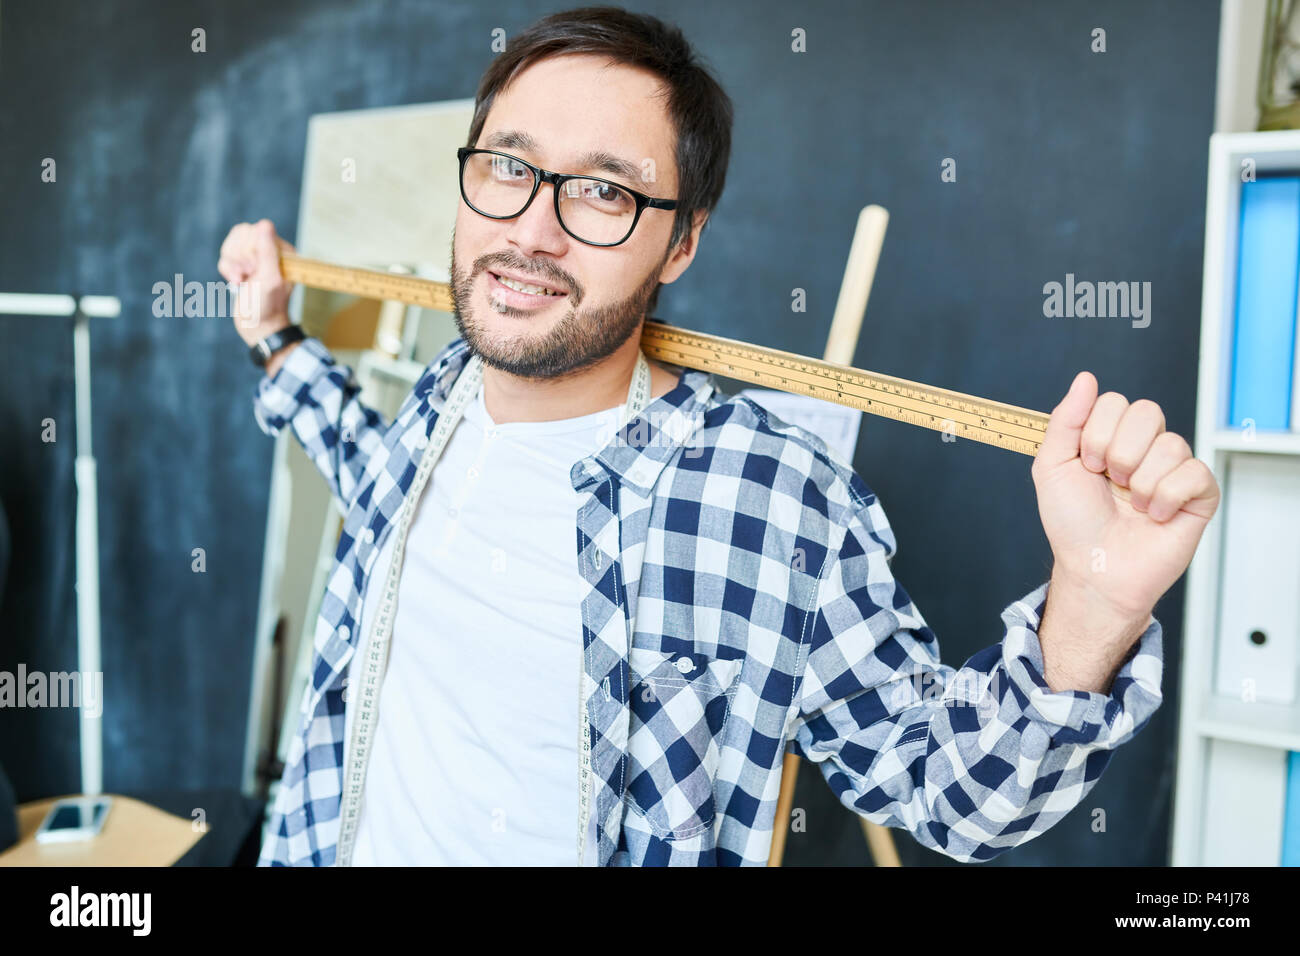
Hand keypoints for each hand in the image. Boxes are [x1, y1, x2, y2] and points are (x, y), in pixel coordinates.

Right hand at [217, 219, 296, 346]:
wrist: (257, 326)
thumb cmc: (267, 307)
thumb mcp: (269, 279)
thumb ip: (267, 252)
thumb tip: (264, 224)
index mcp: (284, 252)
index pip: (258, 230)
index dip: (250, 249)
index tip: (254, 269)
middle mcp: (271, 251)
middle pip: (243, 235)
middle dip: (240, 258)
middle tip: (248, 277)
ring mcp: (257, 258)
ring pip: (233, 243)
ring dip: (232, 264)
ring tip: (241, 280)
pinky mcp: (244, 265)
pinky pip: (226, 254)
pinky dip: (227, 269)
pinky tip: (237, 282)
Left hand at [1031, 372, 1219, 625]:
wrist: (1094, 569)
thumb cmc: (1073, 524)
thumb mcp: (1052, 466)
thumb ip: (1066, 419)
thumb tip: (1085, 378)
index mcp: (1111, 437)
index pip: (1116, 401)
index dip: (1096, 432)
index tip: (1086, 465)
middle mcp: (1145, 448)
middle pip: (1147, 411)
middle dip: (1119, 452)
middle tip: (1110, 483)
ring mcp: (1173, 470)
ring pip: (1171, 444)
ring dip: (1140, 482)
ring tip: (1131, 506)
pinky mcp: (1199, 495)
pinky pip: (1194, 473)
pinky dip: (1167, 498)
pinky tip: (1154, 515)